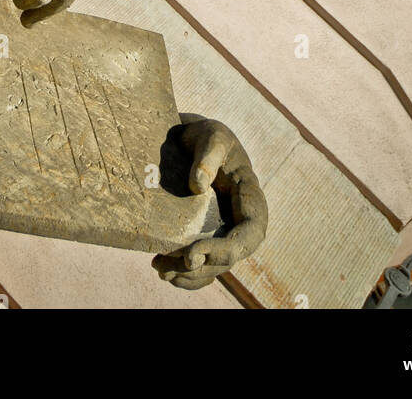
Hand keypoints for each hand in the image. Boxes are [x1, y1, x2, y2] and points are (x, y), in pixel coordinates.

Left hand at [152, 117, 267, 289]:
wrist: (190, 140)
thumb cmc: (206, 136)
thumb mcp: (211, 136)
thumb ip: (208, 156)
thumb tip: (198, 185)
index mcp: (250, 197)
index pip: (250, 232)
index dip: (227, 249)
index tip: (193, 252)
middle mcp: (240, 219)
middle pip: (230, 256)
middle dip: (203, 267)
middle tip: (170, 267)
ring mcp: (224, 230)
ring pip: (215, 265)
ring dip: (190, 275)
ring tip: (161, 270)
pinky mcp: (207, 236)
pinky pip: (204, 265)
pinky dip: (186, 274)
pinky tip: (165, 271)